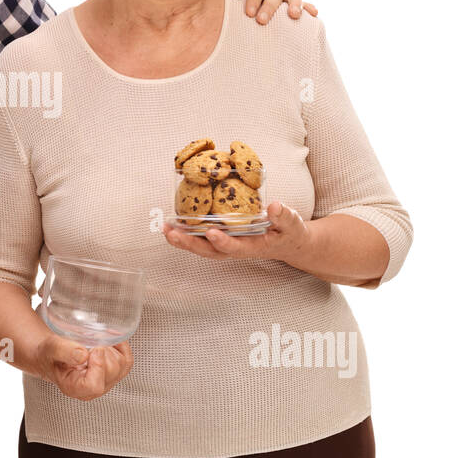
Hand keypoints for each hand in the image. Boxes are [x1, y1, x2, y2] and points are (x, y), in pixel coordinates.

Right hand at [32, 331, 132, 401]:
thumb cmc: (49, 355)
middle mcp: (91, 389)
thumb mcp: (50, 349)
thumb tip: (83, 355)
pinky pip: (127, 361)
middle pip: (111, 372)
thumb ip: (64, 351)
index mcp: (74, 388)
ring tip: (94, 343)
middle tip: (90, 342)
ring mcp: (104, 383)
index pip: (95, 385)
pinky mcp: (113, 374)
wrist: (51, 355)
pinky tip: (109, 341)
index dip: (98, 365)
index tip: (92, 349)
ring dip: (111, 349)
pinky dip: (121, 347)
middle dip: (104, 351)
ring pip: (121, 366)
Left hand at [162, 202, 312, 265]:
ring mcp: (228, 246)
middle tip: (172, 234)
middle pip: (210, 251)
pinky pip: (202, 239)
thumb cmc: (290, 233)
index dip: (223, 242)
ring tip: (165, 229)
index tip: (211, 232)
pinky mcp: (223, 239)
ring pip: (202, 248)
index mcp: (254, 247)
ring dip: (183, 240)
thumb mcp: (293, 224)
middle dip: (190, 244)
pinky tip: (172, 224)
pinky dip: (186, 234)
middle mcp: (237, 249)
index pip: (236, 247)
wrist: (288, 243)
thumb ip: (284, 217)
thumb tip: (274, 206)